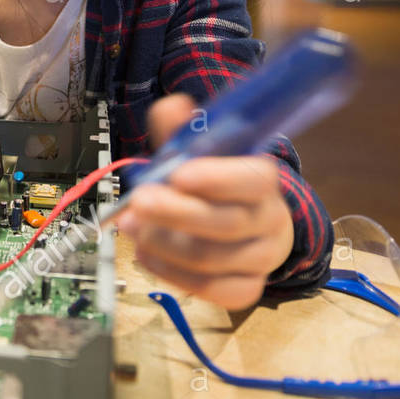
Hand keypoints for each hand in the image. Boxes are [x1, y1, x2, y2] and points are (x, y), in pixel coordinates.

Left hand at [116, 93, 293, 310]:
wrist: (247, 226)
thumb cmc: (215, 183)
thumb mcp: (201, 152)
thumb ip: (184, 130)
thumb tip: (171, 107)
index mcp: (262, 180)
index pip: (254, 179)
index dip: (218, 178)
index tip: (179, 174)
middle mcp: (269, 220)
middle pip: (228, 223)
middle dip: (177, 213)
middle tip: (137, 201)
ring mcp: (261, 259)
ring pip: (214, 260)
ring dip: (165, 244)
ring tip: (130, 226)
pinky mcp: (247, 289)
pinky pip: (213, 291)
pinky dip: (173, 275)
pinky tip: (146, 255)